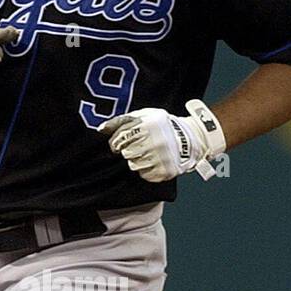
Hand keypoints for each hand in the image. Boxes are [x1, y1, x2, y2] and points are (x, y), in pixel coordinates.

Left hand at [98, 100, 225, 181]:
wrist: (189, 139)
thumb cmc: (161, 126)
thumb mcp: (144, 115)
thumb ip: (122, 121)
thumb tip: (101, 129)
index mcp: (147, 125)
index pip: (119, 140)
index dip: (116, 143)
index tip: (119, 145)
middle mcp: (153, 142)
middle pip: (125, 153)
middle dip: (127, 152)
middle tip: (136, 149)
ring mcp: (160, 158)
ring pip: (133, 165)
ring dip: (136, 161)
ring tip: (146, 154)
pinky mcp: (164, 171)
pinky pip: (144, 175)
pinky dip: (146, 171)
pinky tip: (153, 162)